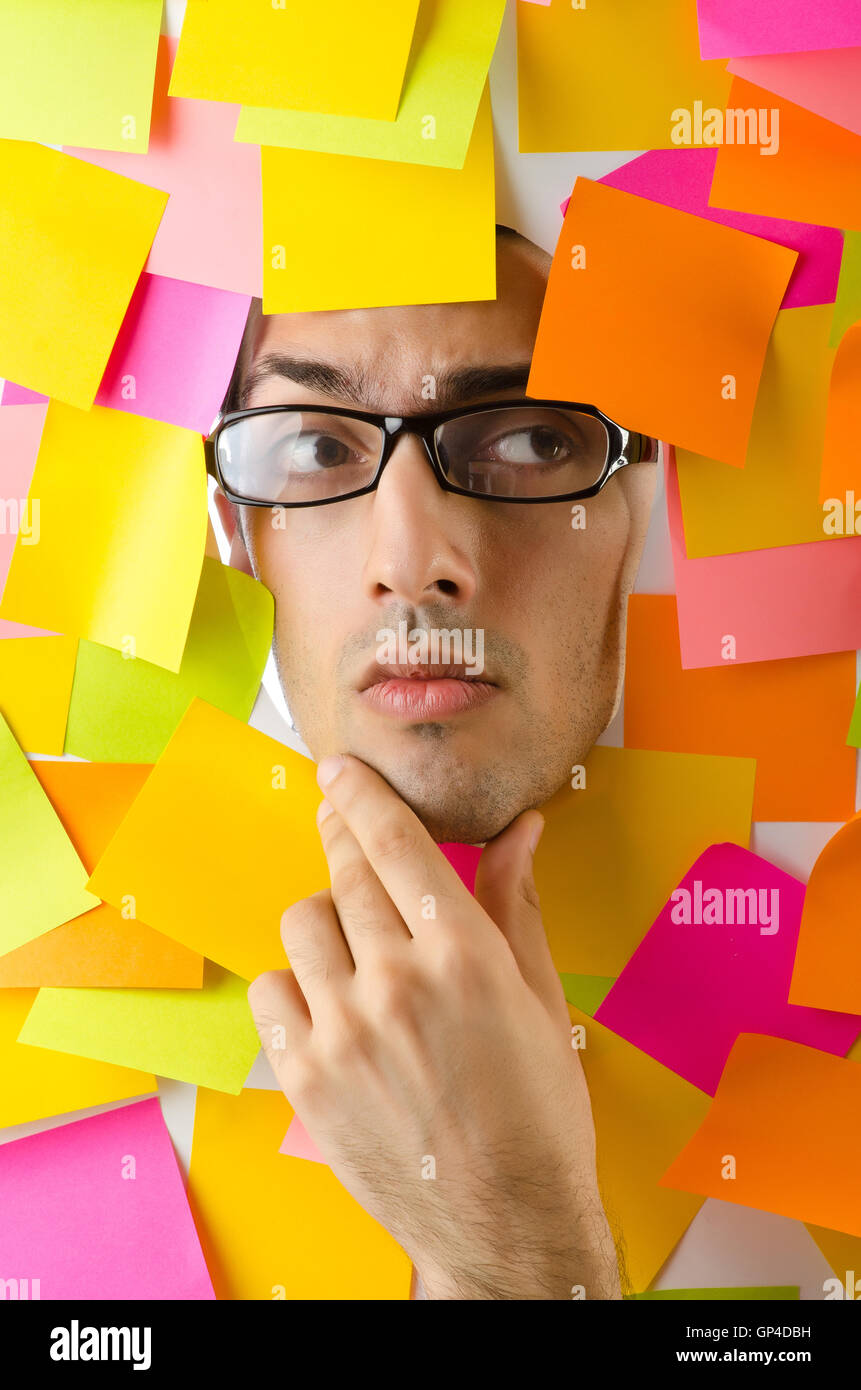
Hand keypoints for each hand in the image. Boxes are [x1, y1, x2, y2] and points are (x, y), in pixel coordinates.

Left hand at [248, 753, 620, 1300]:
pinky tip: (328, 1002)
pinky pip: (271, 992)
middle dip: (343, 839)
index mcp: (463, 955)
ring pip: (302, 924)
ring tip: (356, 948)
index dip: (361, 795)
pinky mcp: (305, 1077)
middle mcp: (397, 982)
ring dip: (327, 920)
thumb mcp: (540, 1000)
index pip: (394, 843)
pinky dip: (294, 984)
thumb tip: (521, 830)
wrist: (504, 1223)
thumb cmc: (538, 1113)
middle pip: (344, 873)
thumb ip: (516, 904)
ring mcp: (342, 1031)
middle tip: (345, 829)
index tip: (340, 771)